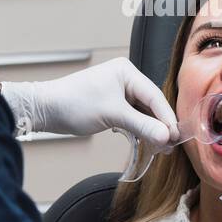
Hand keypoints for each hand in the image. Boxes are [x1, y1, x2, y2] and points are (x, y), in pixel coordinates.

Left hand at [0, 57, 178, 144]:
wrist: (45, 109)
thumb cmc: (75, 104)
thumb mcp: (112, 115)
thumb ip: (142, 125)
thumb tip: (167, 137)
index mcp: (126, 72)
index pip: (154, 95)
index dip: (167, 118)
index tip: (176, 137)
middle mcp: (125, 79)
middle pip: (151, 105)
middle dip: (160, 126)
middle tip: (170, 146)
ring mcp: (118, 92)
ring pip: (142, 113)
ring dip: (150, 131)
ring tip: (161, 149)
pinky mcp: (112, 106)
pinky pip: (132, 118)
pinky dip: (139, 130)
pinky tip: (147, 143)